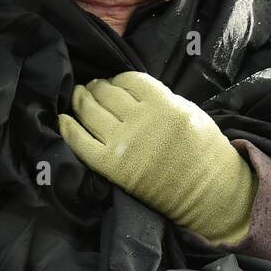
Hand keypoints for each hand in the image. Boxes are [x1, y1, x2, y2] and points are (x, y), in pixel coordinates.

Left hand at [58, 72, 255, 244]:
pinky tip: (63, 120)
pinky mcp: (111, 166)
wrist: (206, 191)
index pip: (129, 79)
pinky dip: (68, 129)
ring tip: (78, 97)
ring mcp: (122, 143)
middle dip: (97, 87)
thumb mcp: (190, 111)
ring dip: (81, 101)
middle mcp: (140, 120)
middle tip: (93, 88)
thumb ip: (161, 98)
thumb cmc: (203, 150)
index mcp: (163, 103)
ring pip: (90, 112)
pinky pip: (80, 143)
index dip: (118, 78)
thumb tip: (130, 92)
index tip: (115, 83)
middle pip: (106, 93)